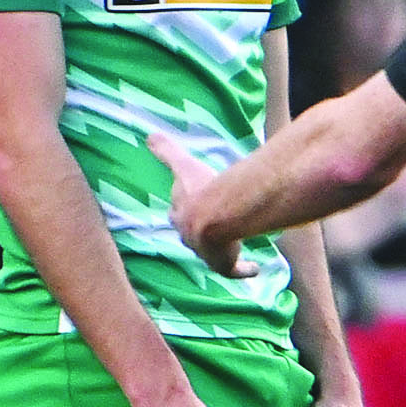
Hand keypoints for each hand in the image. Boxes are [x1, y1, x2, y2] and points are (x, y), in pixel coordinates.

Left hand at [146, 132, 254, 277]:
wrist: (215, 216)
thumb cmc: (200, 189)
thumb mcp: (184, 166)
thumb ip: (168, 152)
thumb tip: (150, 135)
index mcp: (180, 216)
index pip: (177, 214)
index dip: (183, 211)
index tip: (190, 208)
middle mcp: (190, 237)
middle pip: (192, 236)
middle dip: (199, 234)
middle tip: (214, 230)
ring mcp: (206, 254)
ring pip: (213, 254)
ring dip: (223, 252)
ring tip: (236, 249)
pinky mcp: (224, 265)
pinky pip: (234, 271)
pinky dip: (245, 270)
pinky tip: (256, 269)